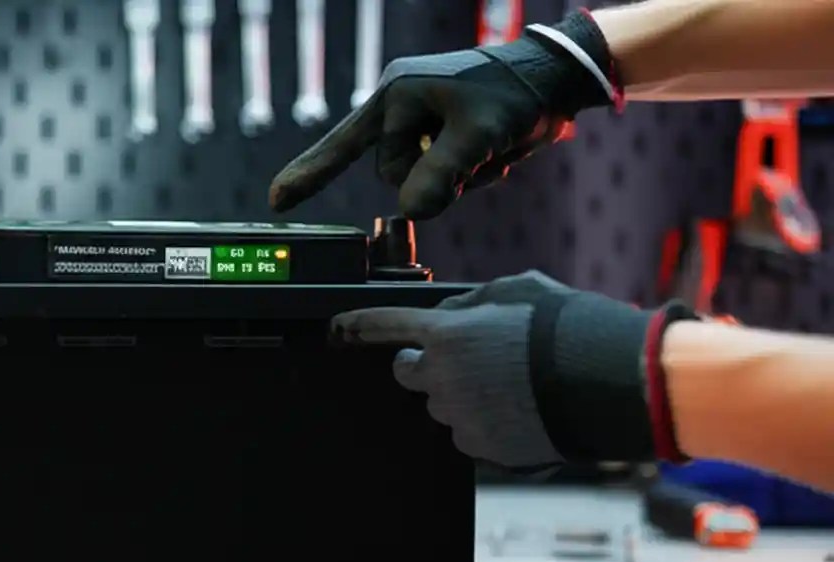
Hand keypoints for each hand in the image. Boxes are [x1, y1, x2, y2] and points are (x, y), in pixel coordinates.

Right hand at [269, 10, 620, 219]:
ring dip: (455, 177)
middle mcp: (400, 103)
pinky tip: (490, 152)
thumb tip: (407, 212)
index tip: (276, 202)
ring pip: (418, 177)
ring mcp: (420, 117)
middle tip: (476, 156)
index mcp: (398, 94)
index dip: (309, 176)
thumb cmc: (516, 94)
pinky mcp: (439, 129)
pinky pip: (438, 171)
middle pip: (392, 172)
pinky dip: (465, 172)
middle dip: (432, 177)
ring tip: (488, 151)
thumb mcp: (478, 137)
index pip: (343, 144)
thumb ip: (438, 177)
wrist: (557, 77)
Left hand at [331, 272, 697, 469]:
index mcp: (445, 334)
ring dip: (460, 396)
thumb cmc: (565, 328)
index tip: (336, 329)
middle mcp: (441, 378)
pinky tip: (517, 411)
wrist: (605, 382)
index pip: (383, 326)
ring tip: (509, 386)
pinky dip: (483, 424)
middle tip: (464, 360)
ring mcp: (458, 417)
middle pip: (408, 374)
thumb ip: (474, 304)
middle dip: (424, 366)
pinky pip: (468, 435)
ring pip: (441, 406)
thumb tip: (456, 316)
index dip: (356, 326)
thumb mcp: (517, 290)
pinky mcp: (480, 448)